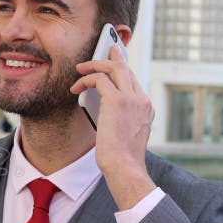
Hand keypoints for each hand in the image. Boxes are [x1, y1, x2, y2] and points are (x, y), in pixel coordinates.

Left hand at [70, 45, 155, 209]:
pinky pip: (99, 79)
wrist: (125, 167)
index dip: (121, 69)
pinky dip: (86, 79)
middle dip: (110, 58)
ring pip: (114, 67)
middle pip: (126, 69)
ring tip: (80, 69)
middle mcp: (142, 100)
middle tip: (97, 54)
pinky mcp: (116, 101)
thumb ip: (121, 118)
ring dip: (94, 65)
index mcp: (146, 108)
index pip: (133, 80)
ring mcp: (131, 99)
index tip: (113, 61)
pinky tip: (76, 87)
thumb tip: (103, 109)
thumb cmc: (122, 158)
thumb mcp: (126, 134)